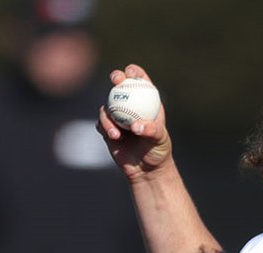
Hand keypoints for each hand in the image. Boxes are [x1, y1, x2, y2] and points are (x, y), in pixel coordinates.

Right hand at [98, 65, 173, 180]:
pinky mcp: (107, 128)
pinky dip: (106, 127)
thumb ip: (152, 130)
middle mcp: (130, 105)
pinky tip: (114, 137)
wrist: (146, 170)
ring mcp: (117, 116)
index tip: (130, 72)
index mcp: (146, 102)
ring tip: (117, 132)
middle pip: (120, 85)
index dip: (134, 72)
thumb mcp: (160, 140)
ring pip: (107, 105)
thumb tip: (136, 126)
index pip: (140, 81)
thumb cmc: (158, 151)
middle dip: (117, 77)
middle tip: (116, 80)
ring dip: (110, 115)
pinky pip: (101, 123)